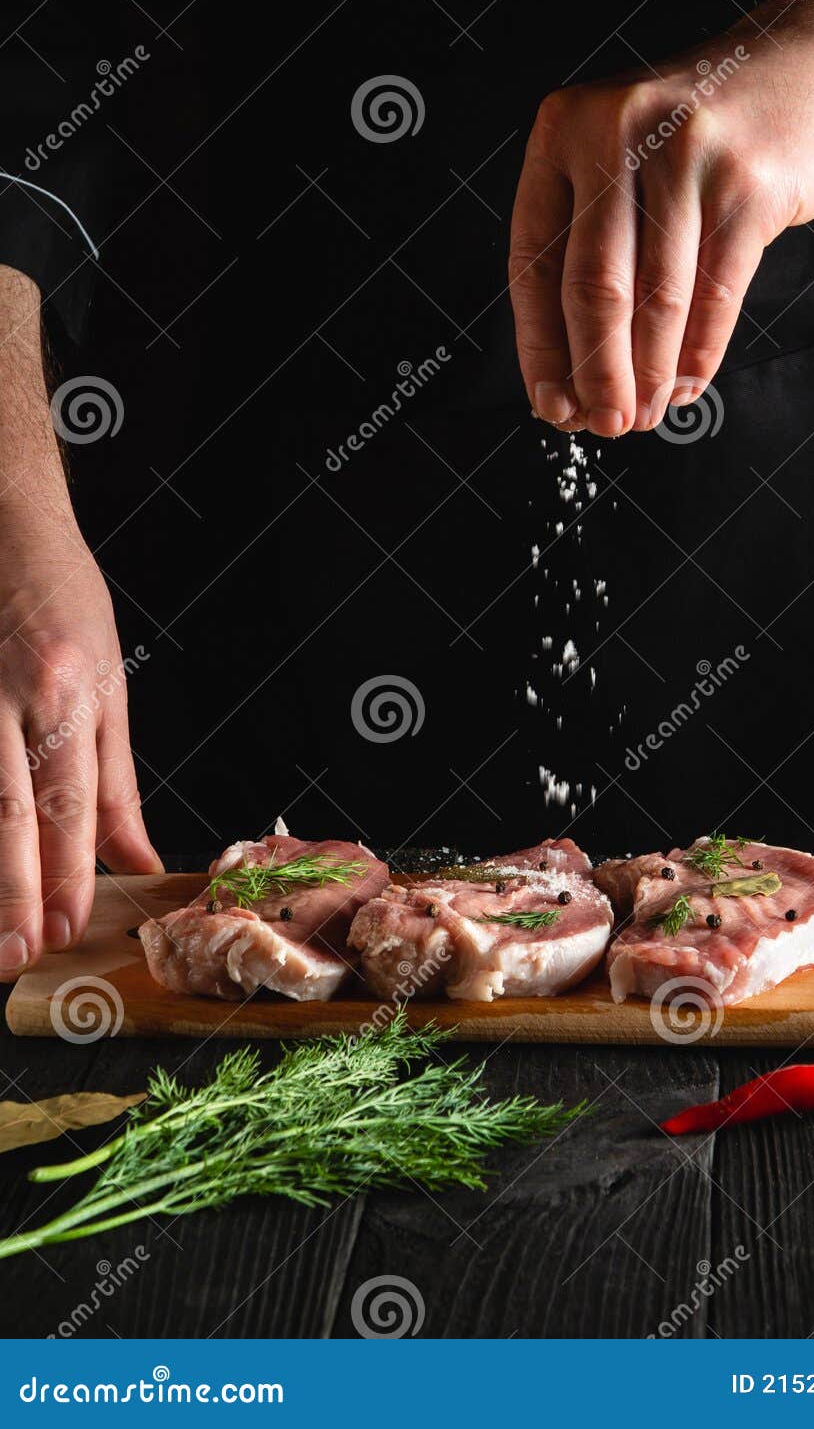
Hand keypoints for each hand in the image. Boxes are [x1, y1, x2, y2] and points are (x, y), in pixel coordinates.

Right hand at [0, 517, 160, 977]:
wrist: (4, 523)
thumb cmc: (62, 601)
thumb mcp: (108, 683)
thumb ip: (114, 782)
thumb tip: (138, 858)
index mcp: (68, 695)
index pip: (70, 800)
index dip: (67, 869)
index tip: (65, 928)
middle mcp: (10, 699)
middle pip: (9, 808)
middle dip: (14, 887)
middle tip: (16, 953)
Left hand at [508, 26, 813, 435]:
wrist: (803, 70)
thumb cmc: (696, 135)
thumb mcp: (622, 158)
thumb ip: (588, 244)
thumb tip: (570, 372)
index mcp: (564, 128)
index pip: (535, 258)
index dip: (541, 344)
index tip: (549, 401)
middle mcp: (617, 131)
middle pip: (593, 284)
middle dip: (596, 372)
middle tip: (602, 425)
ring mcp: (686, 154)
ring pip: (657, 297)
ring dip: (649, 372)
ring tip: (643, 415)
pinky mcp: (747, 184)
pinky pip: (716, 292)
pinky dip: (699, 351)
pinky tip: (686, 384)